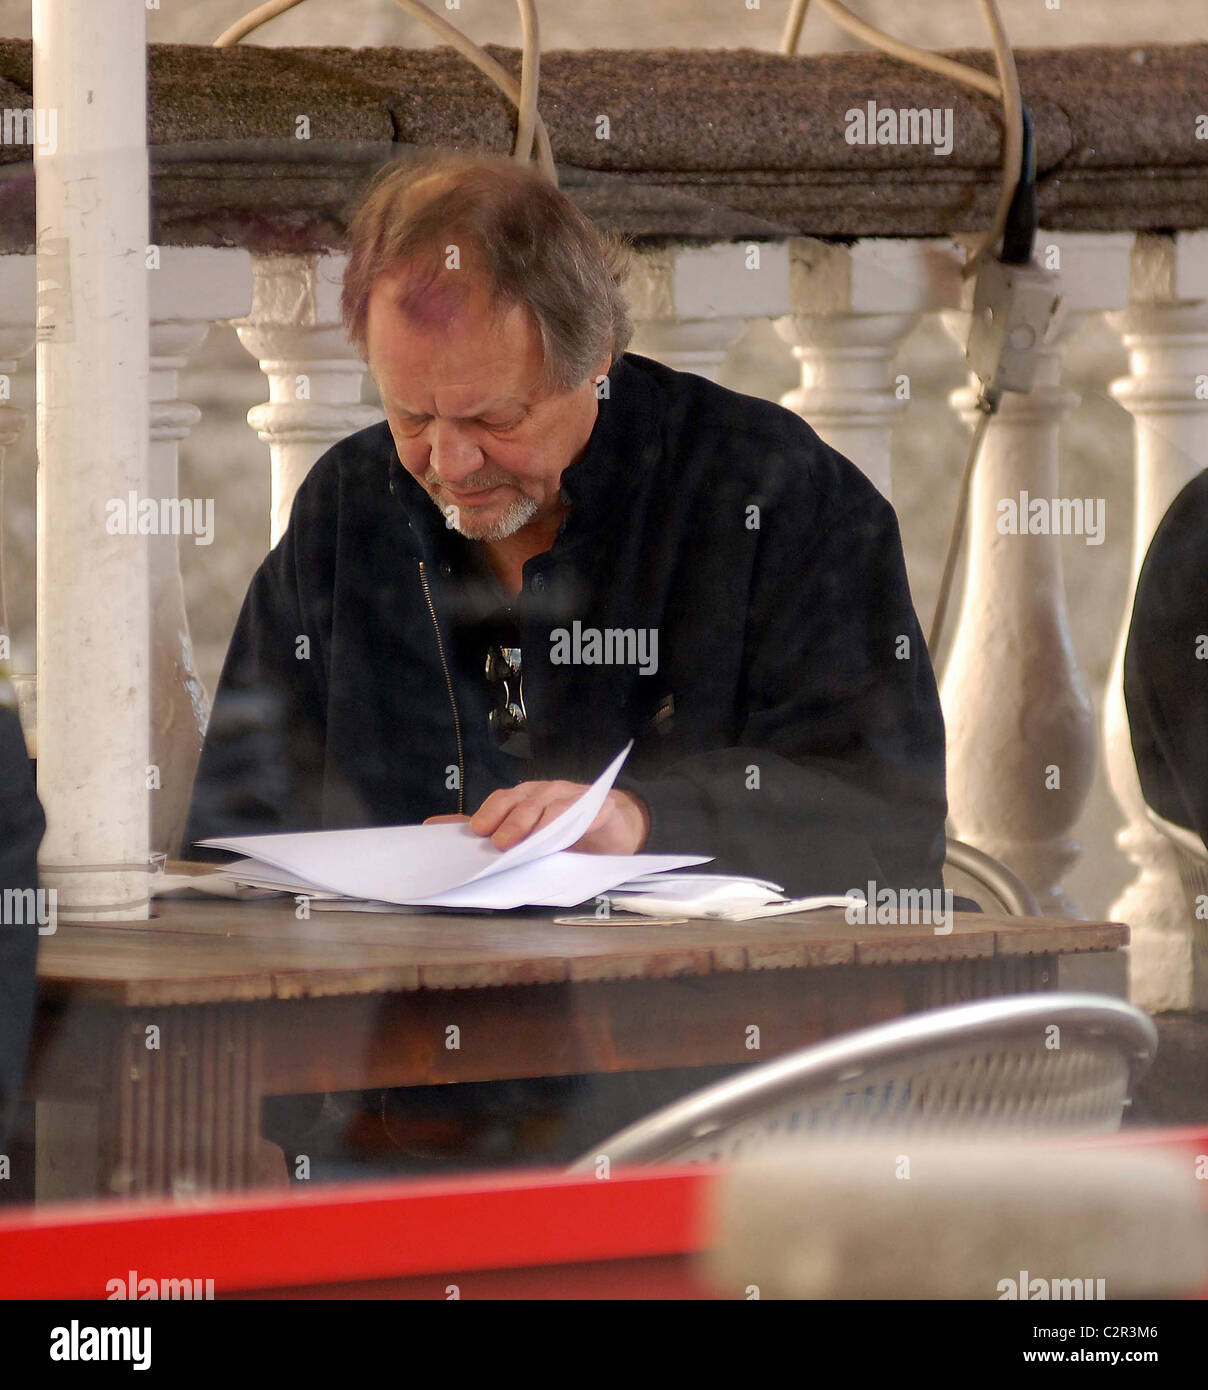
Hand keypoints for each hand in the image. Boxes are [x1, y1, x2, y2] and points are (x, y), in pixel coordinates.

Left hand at [426, 782, 649, 853]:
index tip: (475, 831)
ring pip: (551, 806)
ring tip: (527, 844)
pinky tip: (565, 833)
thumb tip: (434, 826)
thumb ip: (485, 829)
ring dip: (537, 824)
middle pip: (524, 802)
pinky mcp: (598, 807)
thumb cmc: (564, 829)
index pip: (503, 800)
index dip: (489, 813)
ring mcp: (572, 797)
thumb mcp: (526, 833)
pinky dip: (574, 819)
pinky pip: (584, 811)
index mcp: (525, 798)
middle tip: (499, 843)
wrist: (613, 824)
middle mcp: (546, 793)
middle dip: (511, 821)